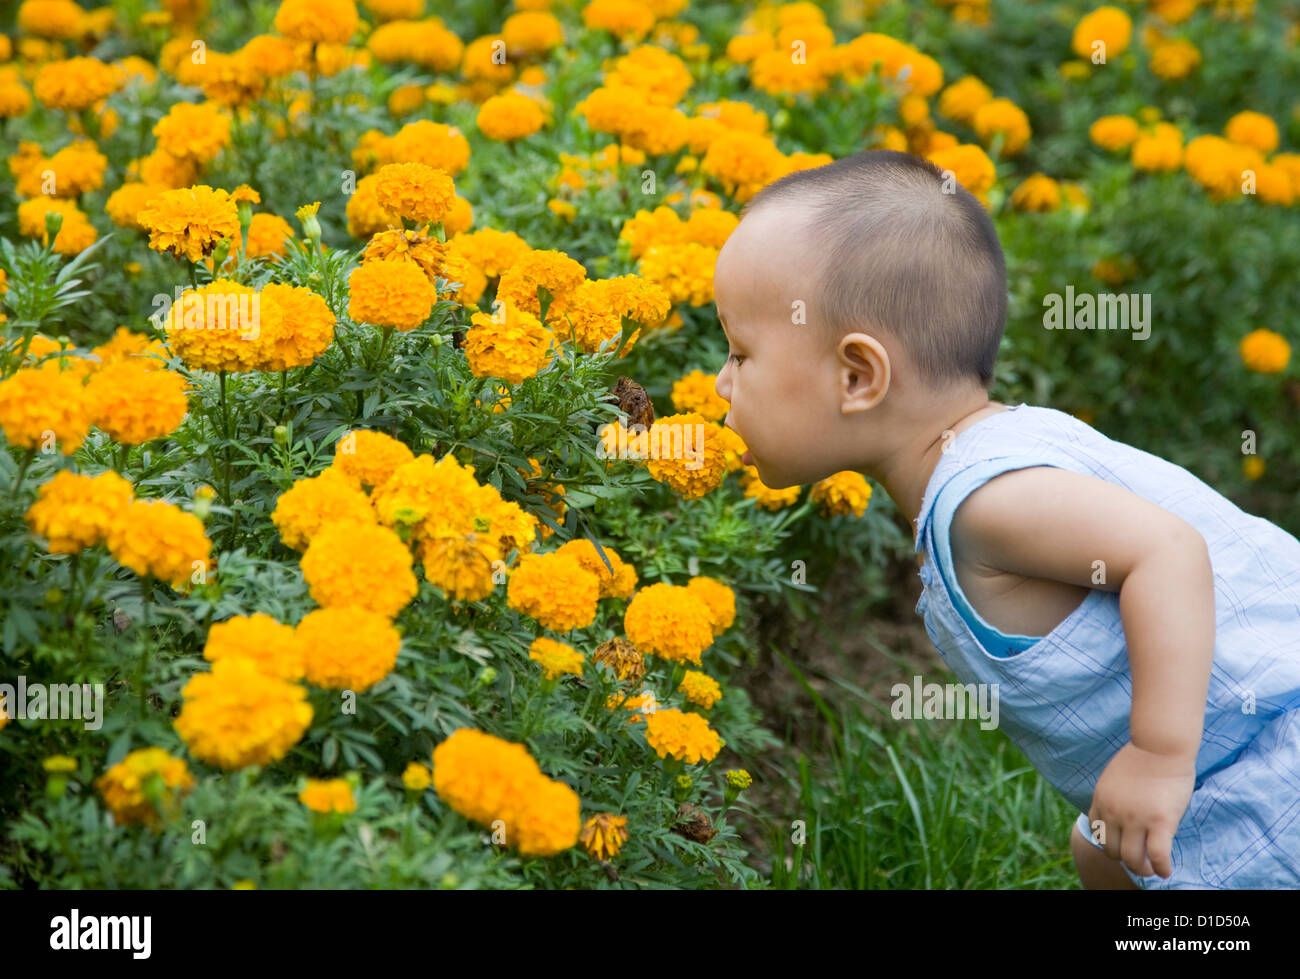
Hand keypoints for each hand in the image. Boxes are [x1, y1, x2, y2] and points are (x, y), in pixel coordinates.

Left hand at [1087, 741, 1195, 877]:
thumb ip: (1114, 796)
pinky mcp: (1160, 822)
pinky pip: (1157, 855)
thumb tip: (1121, 811)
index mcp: (1101, 800)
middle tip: (1139, 863)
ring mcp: (1136, 818)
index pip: (1097, 832)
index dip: (1109, 844)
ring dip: (1142, 869)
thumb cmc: (1144, 756)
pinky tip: (1166, 871)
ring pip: (1132, 858)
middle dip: (1124, 859)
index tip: (1121, 847)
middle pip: (1111, 849)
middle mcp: (1113, 812)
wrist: (1159, 744)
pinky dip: (1161, 868)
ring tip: (1151, 870)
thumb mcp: (1114, 777)